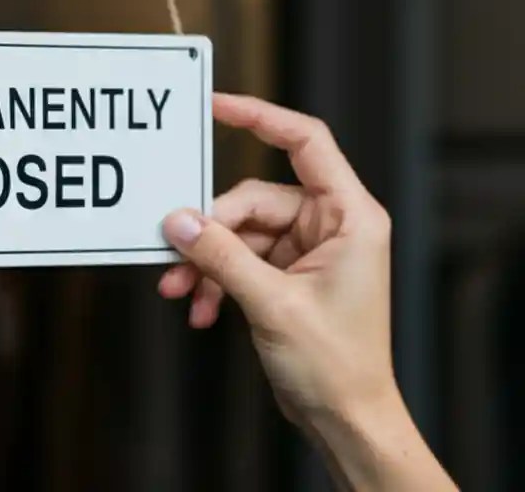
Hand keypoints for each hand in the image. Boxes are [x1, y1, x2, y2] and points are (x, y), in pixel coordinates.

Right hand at [158, 94, 453, 490]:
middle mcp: (332, 225)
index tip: (216, 105)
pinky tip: (200, 308)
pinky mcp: (289, 275)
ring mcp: (310, 250)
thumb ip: (221, 255)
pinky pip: (240, 259)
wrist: (346, 418)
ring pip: (240, 232)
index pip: (305, 142)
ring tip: (180, 291)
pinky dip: (216, 280)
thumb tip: (178, 220)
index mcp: (350, 216)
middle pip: (253, 199)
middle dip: (210, 230)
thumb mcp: (271, 303)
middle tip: (174, 256)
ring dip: (207, 262)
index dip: (260, 116)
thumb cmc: (337, 365)